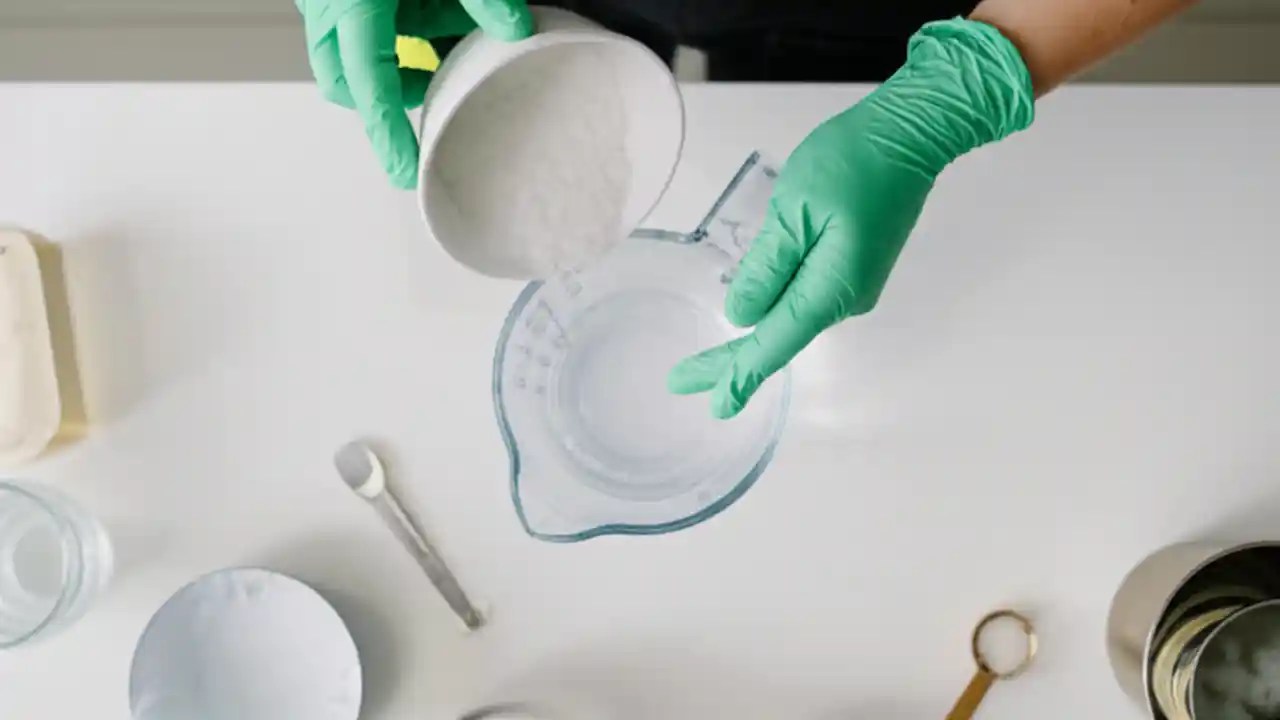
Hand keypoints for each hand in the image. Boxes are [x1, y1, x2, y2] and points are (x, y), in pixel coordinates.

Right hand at [297, 0, 532, 187]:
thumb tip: (517, 29)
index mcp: (351, 6)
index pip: (371, 88)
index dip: (388, 134)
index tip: (406, 172)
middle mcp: (329, 6)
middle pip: (349, 81)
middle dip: (393, 92)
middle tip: (439, 89)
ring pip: (355, 52)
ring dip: (402, 54)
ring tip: (448, 40)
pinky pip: (364, 22)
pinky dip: (401, 24)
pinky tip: (439, 12)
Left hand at [668, 19, 1034, 418]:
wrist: (911, 134)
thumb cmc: (851, 162)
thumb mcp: (793, 212)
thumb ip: (766, 268)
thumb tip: (741, 316)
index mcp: (830, 288)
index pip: (775, 343)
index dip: (739, 374)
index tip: (715, 405)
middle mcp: (845, 298)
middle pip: (780, 337)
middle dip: (733, 362)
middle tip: (683, 382)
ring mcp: (853, 284)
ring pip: (792, 316)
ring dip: (753, 332)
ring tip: (709, 359)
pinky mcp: (855, 267)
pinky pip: (806, 296)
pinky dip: (775, 306)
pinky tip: (753, 310)